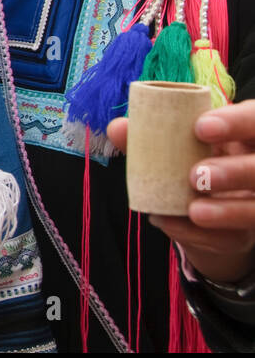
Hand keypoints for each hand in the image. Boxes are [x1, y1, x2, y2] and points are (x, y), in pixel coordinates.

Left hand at [108, 98, 254, 282]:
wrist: (200, 217)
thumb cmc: (186, 166)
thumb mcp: (170, 148)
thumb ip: (146, 137)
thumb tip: (117, 128)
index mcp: (243, 136)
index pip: (254, 119)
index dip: (236, 122)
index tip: (202, 127)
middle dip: (236, 170)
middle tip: (196, 175)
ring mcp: (254, 201)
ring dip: (226, 210)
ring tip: (193, 211)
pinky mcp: (243, 235)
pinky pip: (229, 238)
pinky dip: (196, 234)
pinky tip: (169, 223)